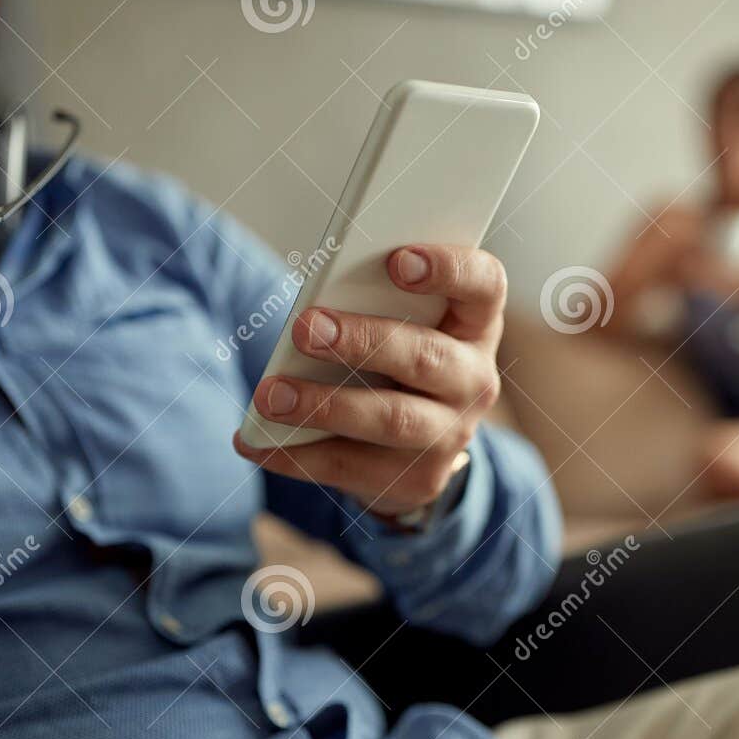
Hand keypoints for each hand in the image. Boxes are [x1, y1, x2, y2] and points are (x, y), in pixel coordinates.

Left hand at [233, 245, 505, 518]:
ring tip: (270, 395)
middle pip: (426, 356)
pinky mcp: (419, 479)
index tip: (397, 259)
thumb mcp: (402, 323)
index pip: (483, 285)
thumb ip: (375, 304)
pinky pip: (351, 465)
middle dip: (362, 341)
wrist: (420, 445)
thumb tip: (313, 310)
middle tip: (305, 329)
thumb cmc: (397, 358)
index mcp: (475, 323)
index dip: (448, 269)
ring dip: (324, 405)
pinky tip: (255, 442)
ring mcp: (451, 434)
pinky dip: (296, 455)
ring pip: (391, 418)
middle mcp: (474, 379)